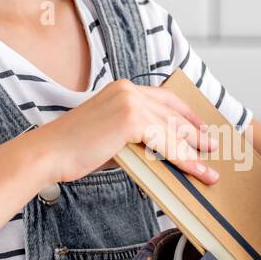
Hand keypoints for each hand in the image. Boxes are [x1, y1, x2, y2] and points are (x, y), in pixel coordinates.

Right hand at [35, 78, 219, 185]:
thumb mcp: (111, 136)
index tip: (202, 129)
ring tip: (209, 168)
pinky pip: (167, 142)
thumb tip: (164, 149)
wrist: (48, 153)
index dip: (187, 114)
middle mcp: (128, 90)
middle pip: (174, 113)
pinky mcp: (130, 120)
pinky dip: (185, 159)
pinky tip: (195, 171)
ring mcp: (130, 102)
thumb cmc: (74, 150)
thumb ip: (136, 135)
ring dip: (195, 151)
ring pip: (174, 130)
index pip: (165, 98)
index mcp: (122, 88)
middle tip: (213, 148)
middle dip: (196, 133)